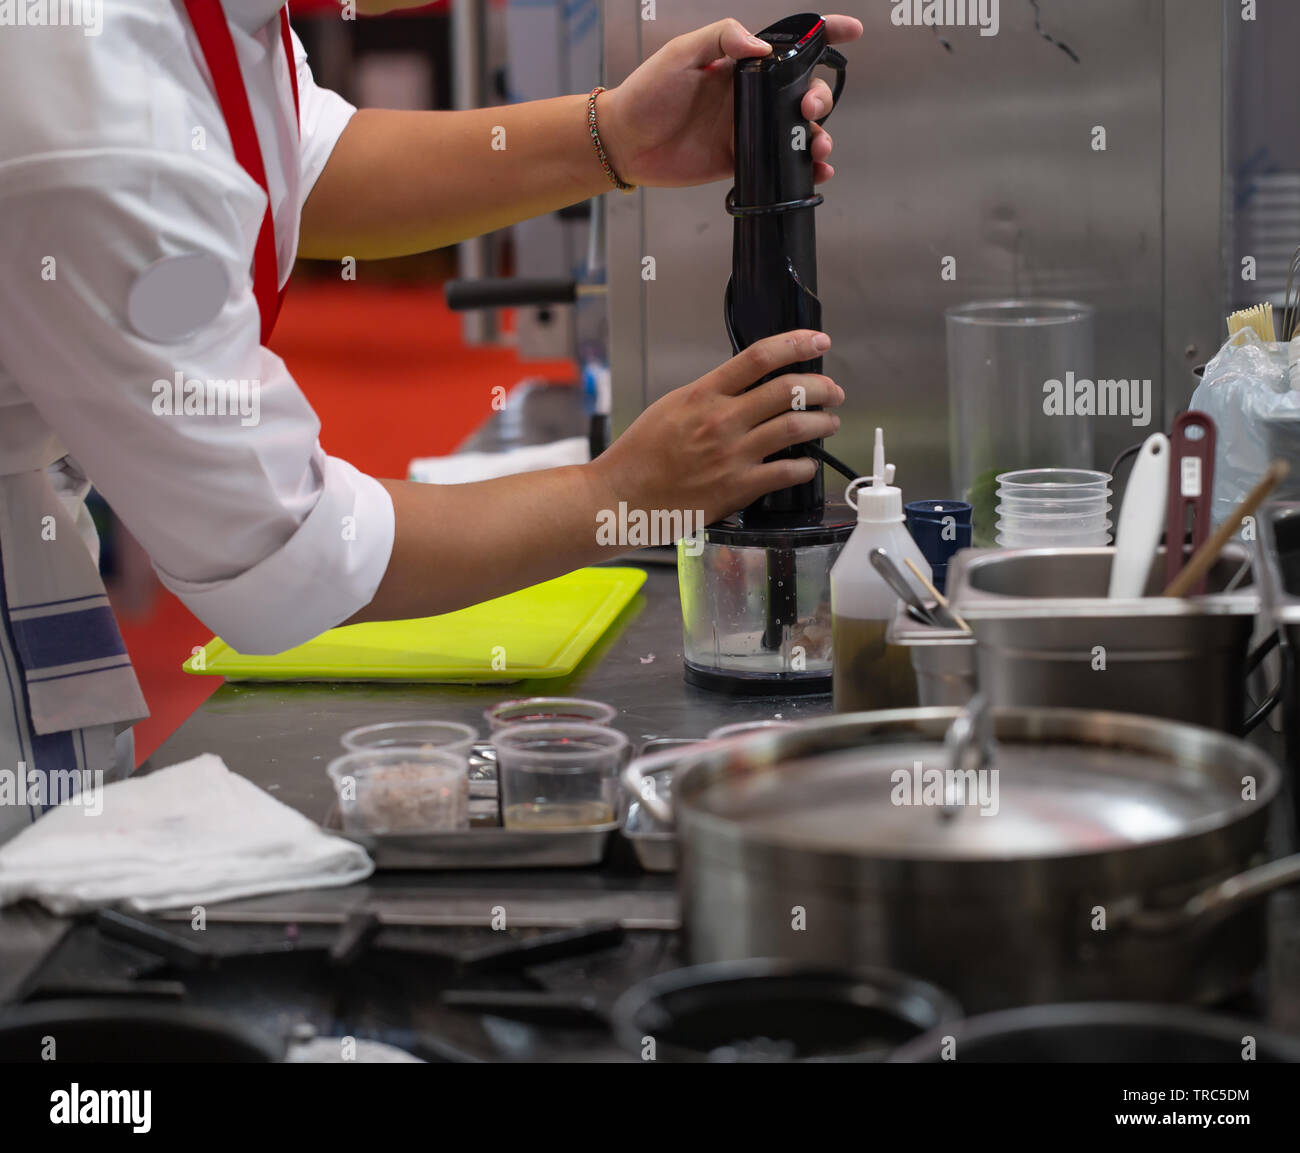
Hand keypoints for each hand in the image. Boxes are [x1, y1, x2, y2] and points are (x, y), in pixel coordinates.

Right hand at [589, 330, 844, 525]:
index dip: (796, 344)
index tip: (818, 341)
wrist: (622, 497)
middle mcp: (722, 421)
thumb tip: (743, 387)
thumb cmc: (639, 456)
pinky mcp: (738, 488)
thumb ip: (709, 395)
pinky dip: (805, 465)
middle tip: (833, 390)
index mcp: (703, 394)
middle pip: (789, 391)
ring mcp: (733, 455)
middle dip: (822, 387)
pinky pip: (786, 472)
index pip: (760, 357)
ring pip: (796, 428)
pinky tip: (807, 464)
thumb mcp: (670, 407)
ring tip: (829, 423)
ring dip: (822, 423)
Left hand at [598, 16, 862, 189]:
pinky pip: (779, 164)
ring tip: (819, 148)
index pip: (789, 44)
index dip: (825, 34)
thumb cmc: (646, 93)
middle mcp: (749, 95)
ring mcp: (747, 129)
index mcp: (741, 64)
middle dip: (820, 98)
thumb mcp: (681, 54)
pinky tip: (815, 174)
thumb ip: (722, 40)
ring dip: (818, 137)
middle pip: (803, 92)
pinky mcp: (740, 161)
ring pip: (797, 132)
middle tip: (811, 110)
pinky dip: (803, 170)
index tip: (851, 32)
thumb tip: (762, 48)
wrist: (624, 143)